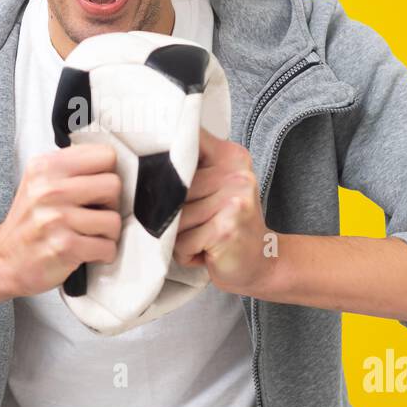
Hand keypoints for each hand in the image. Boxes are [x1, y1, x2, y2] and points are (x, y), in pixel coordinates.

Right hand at [0, 143, 122, 297]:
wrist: (4, 261)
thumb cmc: (28, 224)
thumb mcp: (40, 183)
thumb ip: (71, 168)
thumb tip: (113, 164)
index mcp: (46, 167)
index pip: (105, 155)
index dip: (106, 174)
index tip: (98, 187)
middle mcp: (49, 189)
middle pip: (113, 185)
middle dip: (111, 203)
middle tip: (95, 213)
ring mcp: (56, 218)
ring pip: (114, 219)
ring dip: (108, 233)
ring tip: (90, 234)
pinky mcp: (64, 246)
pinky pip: (107, 247)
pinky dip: (103, 254)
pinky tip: (88, 251)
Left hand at [172, 127, 274, 296]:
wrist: (261, 263)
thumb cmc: (228, 225)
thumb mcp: (214, 187)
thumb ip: (188, 169)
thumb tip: (145, 162)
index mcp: (230, 156)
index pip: (186, 143)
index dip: (165, 160)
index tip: (161, 173)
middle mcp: (235, 174)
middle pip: (172, 187)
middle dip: (173, 213)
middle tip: (196, 224)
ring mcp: (233, 201)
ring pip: (174, 218)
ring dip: (180, 237)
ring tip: (202, 239)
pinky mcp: (225, 229)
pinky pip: (182, 242)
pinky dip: (186, 254)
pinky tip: (206, 252)